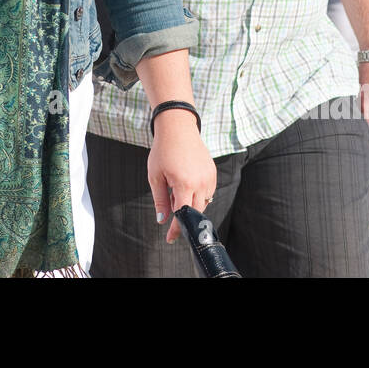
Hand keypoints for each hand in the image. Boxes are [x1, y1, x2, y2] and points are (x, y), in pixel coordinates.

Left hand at [146, 109, 214, 244]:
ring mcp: (209, 178)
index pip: (183, 215)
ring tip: (175, 190)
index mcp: (184, 184)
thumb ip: (160, 200)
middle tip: (170, 211)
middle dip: (183, 217)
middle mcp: (201, 183)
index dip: (177, 229)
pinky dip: (196, 195)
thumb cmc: (163, 151)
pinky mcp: (213, 173)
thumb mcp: (155, 176)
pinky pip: (207, 192)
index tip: (170, 238)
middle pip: (195, 212)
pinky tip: (185, 184)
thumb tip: (162, 220)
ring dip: (190, 204)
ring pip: (203, 203)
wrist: (178, 128)